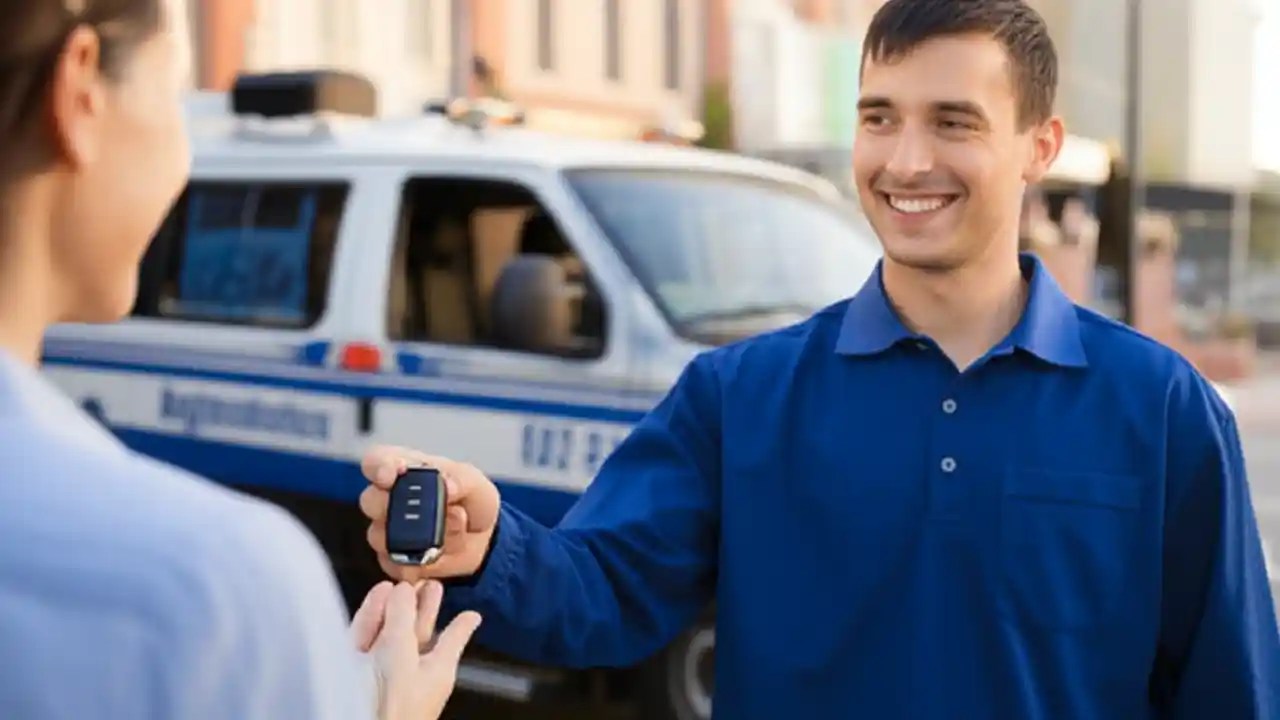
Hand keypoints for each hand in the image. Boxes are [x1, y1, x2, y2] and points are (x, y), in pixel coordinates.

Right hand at [351, 580, 482, 719]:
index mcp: (437, 671)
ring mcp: (384, 673)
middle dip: (425, 608)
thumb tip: (402, 590)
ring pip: (392, 634)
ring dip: (396, 608)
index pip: (454, 640)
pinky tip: (375, 599)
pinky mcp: (356, 673)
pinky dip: (371, 618)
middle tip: (431, 585)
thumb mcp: (401, 651)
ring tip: (401, 585)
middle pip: (421, 633)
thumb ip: (402, 618)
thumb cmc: (391, 706)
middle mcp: (413, 673)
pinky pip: (367, 640)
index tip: (472, 614)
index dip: (462, 625)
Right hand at [359, 445, 501, 582]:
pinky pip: (395, 565)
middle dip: (389, 506)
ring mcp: (387, 531)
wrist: (481, 539)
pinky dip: (418, 562)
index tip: (389, 477)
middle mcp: (389, 498)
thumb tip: (448, 486)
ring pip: (379, 536)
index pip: (377, 461)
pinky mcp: (394, 560)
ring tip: (444, 537)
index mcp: (405, 469)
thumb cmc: (470, 500)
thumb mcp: (474, 482)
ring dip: (414, 538)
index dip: (378, 467)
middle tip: (419, 511)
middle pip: (370, 500)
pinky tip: (439, 555)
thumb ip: (462, 480)